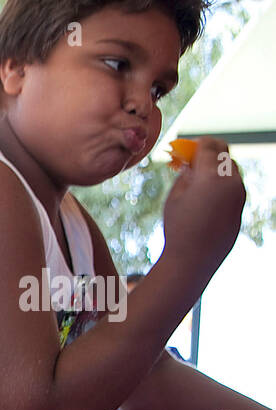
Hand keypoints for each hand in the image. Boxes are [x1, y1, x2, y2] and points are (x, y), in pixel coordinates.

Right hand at [162, 137, 245, 274]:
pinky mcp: (241, 207)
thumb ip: (187, 175)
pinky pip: (233, 187)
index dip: (197, 143)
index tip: (187, 147)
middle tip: (193, 160)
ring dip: (216, 169)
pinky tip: (205, 196)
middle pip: (225, 154)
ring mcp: (239, 195)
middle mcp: (231, 182)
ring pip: (231, 170)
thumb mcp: (175, 196)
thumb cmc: (178, 228)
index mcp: (211, 176)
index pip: (209, 146)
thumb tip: (193, 164)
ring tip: (197, 180)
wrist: (193, 260)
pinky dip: (221, 184)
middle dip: (210, 153)